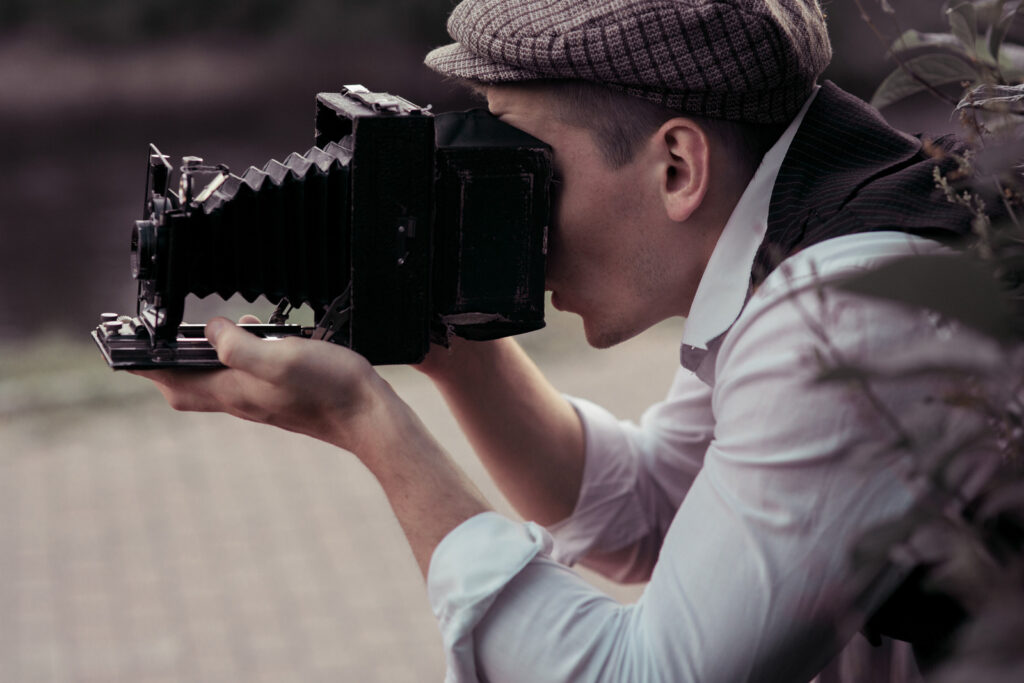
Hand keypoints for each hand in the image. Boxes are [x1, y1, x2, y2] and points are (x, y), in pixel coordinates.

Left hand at [132, 317, 395, 453]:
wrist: (370, 417)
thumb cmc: (329, 388)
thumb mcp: (280, 357)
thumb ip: (238, 347)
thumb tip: (210, 330)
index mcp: (233, 392)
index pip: (173, 383)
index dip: (146, 367)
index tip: (126, 351)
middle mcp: (242, 400)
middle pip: (187, 388)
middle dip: (167, 366)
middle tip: (159, 342)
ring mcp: (261, 401)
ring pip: (215, 382)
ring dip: (202, 360)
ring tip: (206, 333)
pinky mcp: (280, 397)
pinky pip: (243, 378)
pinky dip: (235, 359)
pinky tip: (256, 339)